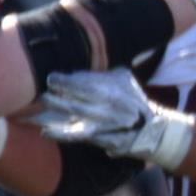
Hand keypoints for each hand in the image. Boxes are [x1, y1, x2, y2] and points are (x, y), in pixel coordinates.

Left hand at [40, 70, 195, 169]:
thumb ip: (104, 70)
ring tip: (40, 108)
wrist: (154, 129)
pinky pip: (80, 137)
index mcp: (114, 91)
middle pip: (78, 101)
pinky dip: (62, 134)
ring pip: (77, 118)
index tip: (51, 78)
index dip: (66, 81)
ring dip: (57, 111)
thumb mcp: (124, 79)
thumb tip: (83, 55)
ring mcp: (107, 125)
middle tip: (43, 92)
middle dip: (58, 96)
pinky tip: (46, 131)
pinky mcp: (105, 140)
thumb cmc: (133, 101)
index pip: (86, 84)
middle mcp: (110, 107)